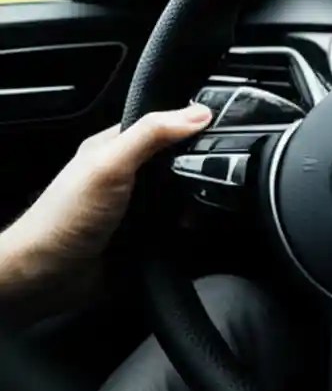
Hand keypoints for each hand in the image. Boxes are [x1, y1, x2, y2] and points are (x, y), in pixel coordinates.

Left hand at [0, 104, 211, 323]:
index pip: (164, 126)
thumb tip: (200, 113)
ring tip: (217, 203)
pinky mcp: (147, 237)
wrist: (48, 277)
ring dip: (199, 201)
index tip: (225, 130)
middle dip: (201, 168)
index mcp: (116, 148)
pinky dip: (192, 227)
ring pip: (184, 196)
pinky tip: (203, 226)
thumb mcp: (110, 165)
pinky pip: (181, 226)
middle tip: (224, 173)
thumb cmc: (68, 217)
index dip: (192, 125)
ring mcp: (138, 208)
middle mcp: (129, 176)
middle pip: (179, 162)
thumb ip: (151, 135)